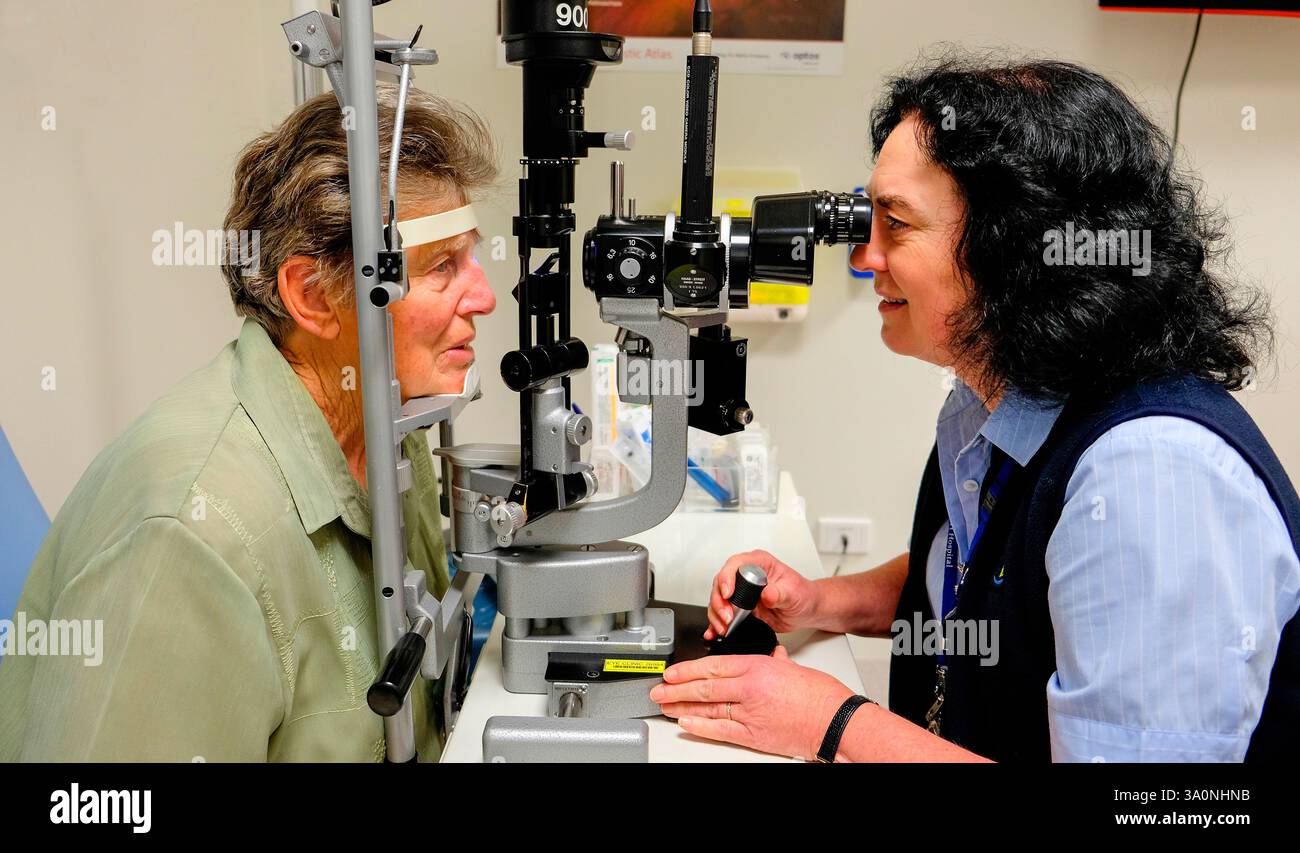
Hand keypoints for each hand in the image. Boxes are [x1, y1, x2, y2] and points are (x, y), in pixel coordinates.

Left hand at [649, 646, 854, 759]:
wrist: (836, 722)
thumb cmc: (820, 695)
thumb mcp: (793, 667)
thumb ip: (775, 661)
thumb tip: (770, 656)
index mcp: (758, 666)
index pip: (713, 665)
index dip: (687, 669)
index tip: (671, 672)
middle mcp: (750, 688)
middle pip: (704, 686)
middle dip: (676, 689)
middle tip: (658, 690)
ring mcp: (750, 712)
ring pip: (707, 707)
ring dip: (682, 707)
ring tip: (665, 706)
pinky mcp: (753, 735)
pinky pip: (720, 730)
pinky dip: (700, 726)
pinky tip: (685, 723)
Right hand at [703, 550, 819, 639]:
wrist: (805, 610)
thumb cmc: (802, 595)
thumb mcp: (794, 593)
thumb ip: (780, 593)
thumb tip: (767, 595)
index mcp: (759, 563)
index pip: (735, 565)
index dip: (727, 578)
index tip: (727, 594)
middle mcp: (746, 575)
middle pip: (721, 583)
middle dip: (719, 601)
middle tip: (727, 617)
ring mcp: (741, 592)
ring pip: (718, 599)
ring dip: (717, 614)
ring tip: (724, 627)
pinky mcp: (739, 607)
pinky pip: (722, 613)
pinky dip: (716, 623)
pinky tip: (714, 631)